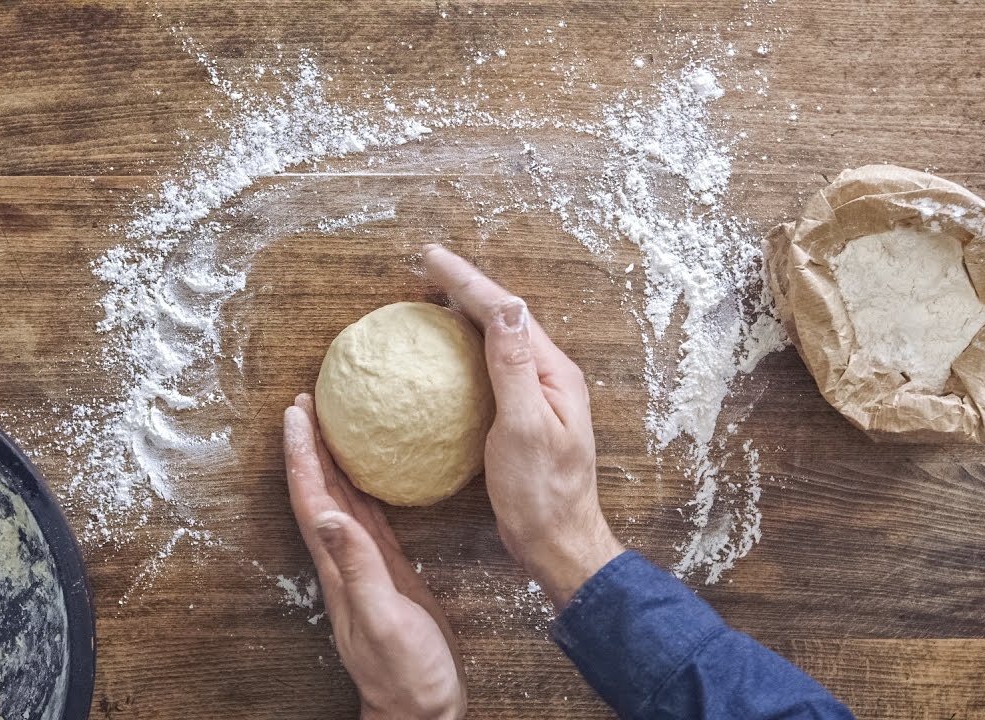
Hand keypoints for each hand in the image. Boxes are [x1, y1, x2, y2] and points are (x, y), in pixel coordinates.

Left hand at [283, 394, 465, 719]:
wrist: (421, 709)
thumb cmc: (405, 673)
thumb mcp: (383, 619)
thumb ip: (359, 568)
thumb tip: (329, 515)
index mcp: (339, 567)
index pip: (312, 499)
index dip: (302, 455)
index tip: (296, 412)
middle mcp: (345, 560)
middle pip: (319, 491)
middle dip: (309, 445)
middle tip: (307, 400)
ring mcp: (366, 567)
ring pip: (341, 500)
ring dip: (330, 461)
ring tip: (331, 423)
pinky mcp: (390, 573)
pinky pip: (368, 518)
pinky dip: (362, 489)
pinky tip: (369, 474)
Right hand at [423, 244, 623, 608]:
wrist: (558, 543)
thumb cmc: (541, 494)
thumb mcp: (524, 429)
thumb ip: (512, 368)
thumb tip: (505, 308)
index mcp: (552, 373)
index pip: (507, 311)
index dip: (467, 281)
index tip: (430, 259)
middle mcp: (548, 376)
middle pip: (505, 316)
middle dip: (466, 285)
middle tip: (426, 265)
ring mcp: (536, 395)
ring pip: (498, 337)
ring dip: (467, 310)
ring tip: (433, 293)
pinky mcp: (521, 415)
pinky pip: (491, 366)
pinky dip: (466, 347)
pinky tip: (444, 352)